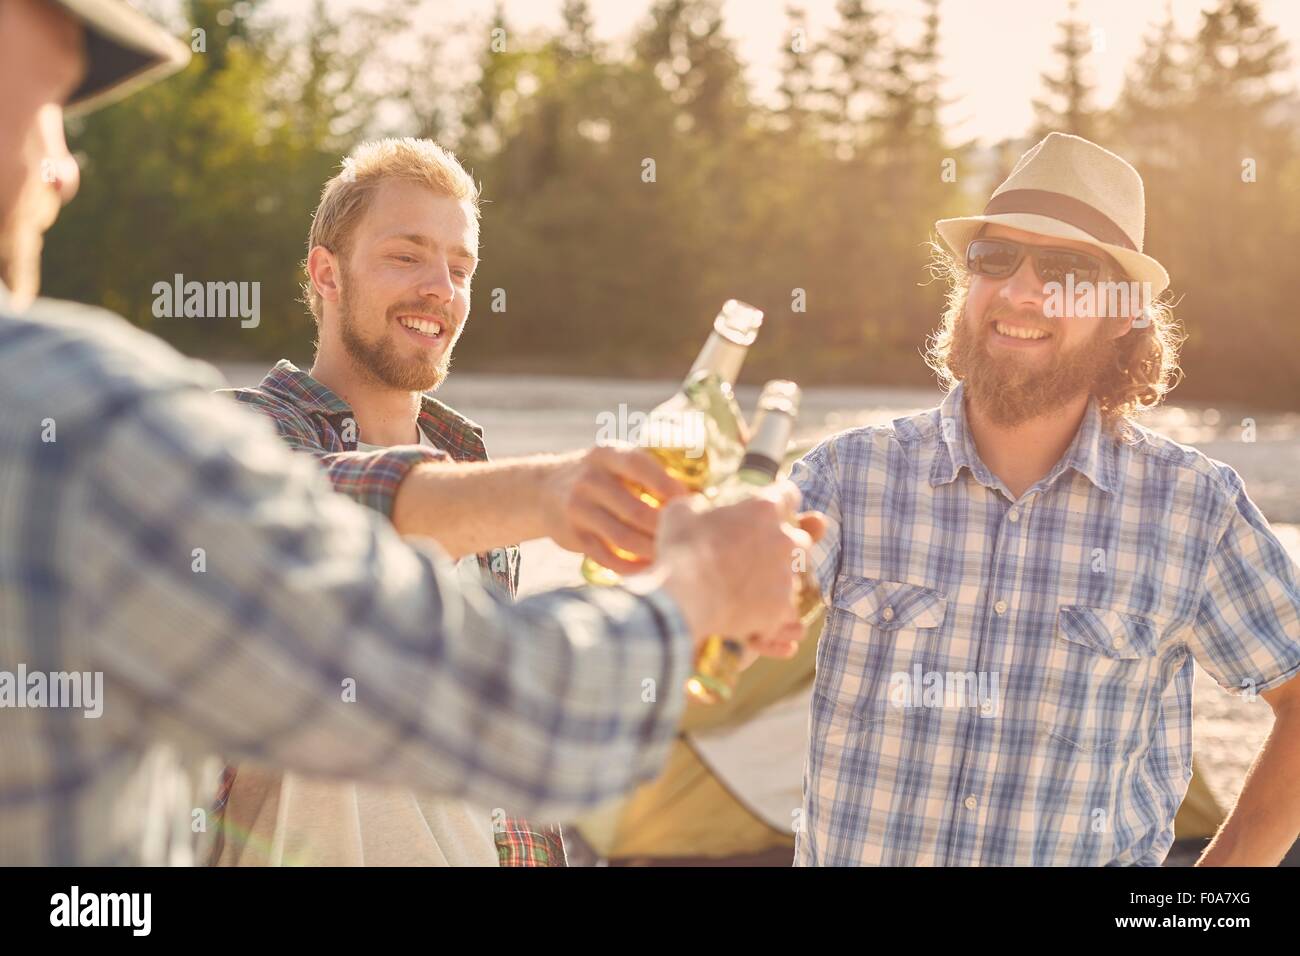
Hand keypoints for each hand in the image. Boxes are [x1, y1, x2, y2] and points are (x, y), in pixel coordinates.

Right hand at [541, 445, 689, 573]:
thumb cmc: (601, 477)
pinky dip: (631, 567)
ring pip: (622, 538)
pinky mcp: (573, 536)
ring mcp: (578, 509)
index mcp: (605, 454)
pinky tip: (650, 569)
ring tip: (674, 556)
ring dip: (652, 551)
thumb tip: (704, 496)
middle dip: (665, 528)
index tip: (691, 503)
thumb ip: (648, 473)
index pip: (639, 466)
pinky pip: (607, 557)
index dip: (667, 485)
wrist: (544, 491)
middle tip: (688, 538)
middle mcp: (589, 479)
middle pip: (634, 510)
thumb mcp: (615, 461)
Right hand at [656, 481, 826, 642]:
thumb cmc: (680, 550)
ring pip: (794, 576)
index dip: (781, 500)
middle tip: (759, 555)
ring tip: (750, 589)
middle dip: (784, 545)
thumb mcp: (680, 512)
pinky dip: (771, 612)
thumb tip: (698, 507)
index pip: (788, 494)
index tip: (772, 510)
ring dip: (777, 579)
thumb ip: (697, 505)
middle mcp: (783, 539)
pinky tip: (751, 614)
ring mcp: (786, 575)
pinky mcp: (782, 608)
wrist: (683, 598)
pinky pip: (785, 610)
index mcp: (763, 509)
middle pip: (800, 538)